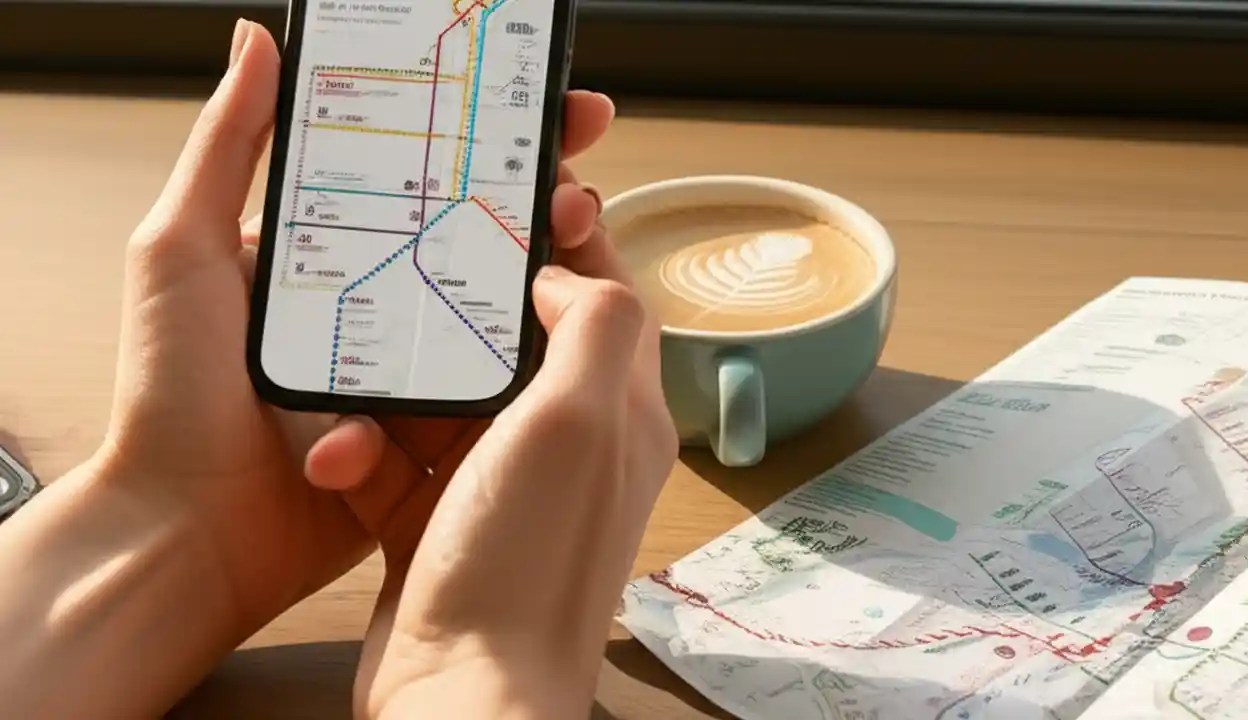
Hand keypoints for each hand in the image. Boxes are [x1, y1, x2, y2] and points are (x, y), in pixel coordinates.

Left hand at [104, 19, 621, 622]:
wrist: (190, 534)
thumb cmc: (171, 393)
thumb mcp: (183, 250)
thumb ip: (226, 148)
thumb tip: (258, 42)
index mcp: (327, 254)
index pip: (422, 176)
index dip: (488, 139)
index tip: (549, 112)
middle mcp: (376, 305)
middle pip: (473, 239)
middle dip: (536, 206)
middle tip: (577, 188)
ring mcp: (405, 372)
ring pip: (494, 315)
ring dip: (544, 283)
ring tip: (576, 244)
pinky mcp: (426, 434)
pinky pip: (484, 395)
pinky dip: (516, 373)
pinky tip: (545, 345)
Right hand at [303, 189, 678, 718]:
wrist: (460, 693)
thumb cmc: (525, 564)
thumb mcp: (576, 421)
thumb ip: (591, 326)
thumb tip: (566, 272)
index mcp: (616, 411)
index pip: (607, 298)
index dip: (572, 239)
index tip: (525, 193)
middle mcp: (565, 444)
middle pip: (518, 339)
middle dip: (466, 300)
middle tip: (415, 254)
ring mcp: (500, 484)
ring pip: (446, 397)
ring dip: (397, 384)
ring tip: (356, 360)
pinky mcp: (440, 520)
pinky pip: (398, 459)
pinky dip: (364, 454)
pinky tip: (338, 459)